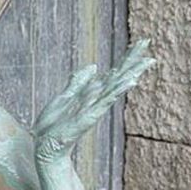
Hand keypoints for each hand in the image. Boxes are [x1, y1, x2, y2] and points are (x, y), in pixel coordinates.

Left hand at [32, 39, 155, 163]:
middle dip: (132, 60)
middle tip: (147, 42)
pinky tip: (129, 83)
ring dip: (129, 74)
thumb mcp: (65, 96)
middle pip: (118, 76)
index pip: (114, 72)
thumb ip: (79, 81)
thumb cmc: (54, 125)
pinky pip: (103, 103)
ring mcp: (93, 109)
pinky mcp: (87, 118)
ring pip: (114, 88)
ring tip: (145, 61)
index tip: (142, 42)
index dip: (127, 58)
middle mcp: (96, 100)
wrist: (44, 146)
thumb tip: (94, 66)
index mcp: (92, 93)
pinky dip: (116, 93)